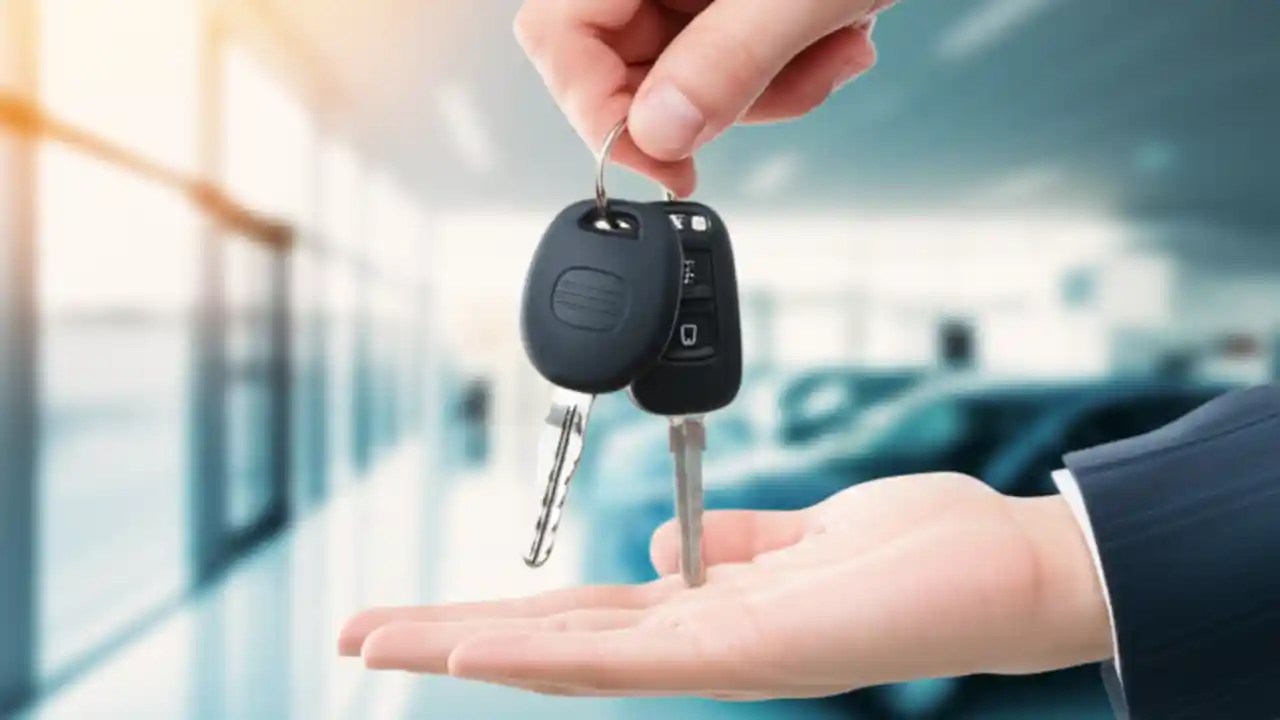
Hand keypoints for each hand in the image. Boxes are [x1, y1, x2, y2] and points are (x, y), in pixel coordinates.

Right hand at [339, 473, 1111, 698]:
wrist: (1013, 570)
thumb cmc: (923, 555)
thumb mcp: (808, 535)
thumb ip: (736, 543)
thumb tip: (666, 544)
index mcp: (712, 614)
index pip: (584, 619)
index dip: (499, 618)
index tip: (427, 612)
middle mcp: (704, 645)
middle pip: (553, 644)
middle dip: (449, 639)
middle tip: (355, 634)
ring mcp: (721, 656)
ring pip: (569, 657)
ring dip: (467, 648)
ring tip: (383, 642)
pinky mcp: (752, 651)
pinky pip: (634, 653)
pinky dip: (549, 654)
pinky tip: (480, 649)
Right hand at [513, 0, 896, 196]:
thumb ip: (728, 59)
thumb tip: (658, 134)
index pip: (557, 34)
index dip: (596, 110)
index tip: (662, 160)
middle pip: (620, 65)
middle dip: (709, 103)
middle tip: (780, 95)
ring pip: (684, 76)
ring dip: (767, 90)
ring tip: (834, 52)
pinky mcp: (726, 1)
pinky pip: (728, 60)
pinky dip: (786, 70)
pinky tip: (837, 39)